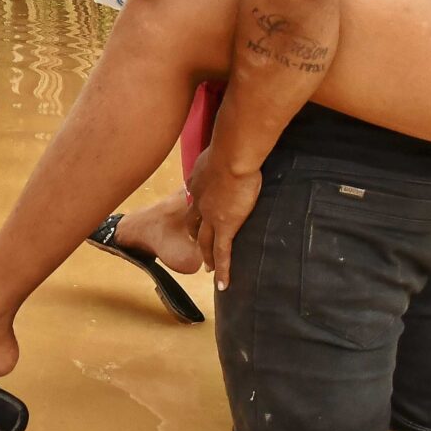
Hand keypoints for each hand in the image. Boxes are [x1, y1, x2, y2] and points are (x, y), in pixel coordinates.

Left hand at [184, 147, 262, 289]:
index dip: (196, 205)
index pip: (195, 196)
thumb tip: (237, 147)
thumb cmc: (232, 146)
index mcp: (198, 180)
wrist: (232, 157)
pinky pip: (222, 253)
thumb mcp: (222, 149)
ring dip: (206, 255)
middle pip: (193, 222)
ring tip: (208, 267)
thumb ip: (225, 153)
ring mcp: (210, 217)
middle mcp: (199, 200)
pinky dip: (223, 269)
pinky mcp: (225, 227)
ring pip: (205, 241)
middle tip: (196, 244)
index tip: (199, 211)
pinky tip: (223, 284)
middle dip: (194, 234)